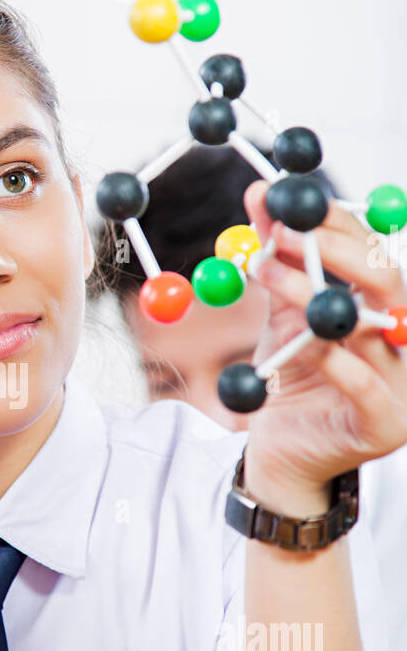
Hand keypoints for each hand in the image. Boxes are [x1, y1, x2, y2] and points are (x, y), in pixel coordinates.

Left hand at [241, 179, 406, 507]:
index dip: (338, 223)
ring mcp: (404, 386)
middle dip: (335, 250)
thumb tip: (258, 195)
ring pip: (368, 328)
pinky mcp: (386, 425)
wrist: (277, 455)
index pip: (373, 254)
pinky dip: (330, 356)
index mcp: (385, 309)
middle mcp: (403, 341)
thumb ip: (276, 260)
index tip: (295, 200)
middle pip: (386, 282)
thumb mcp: (279, 312)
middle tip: (287, 231)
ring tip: (267, 270)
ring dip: (315, 294)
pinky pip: (364, 383)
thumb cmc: (288, 381)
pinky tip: (299, 338)